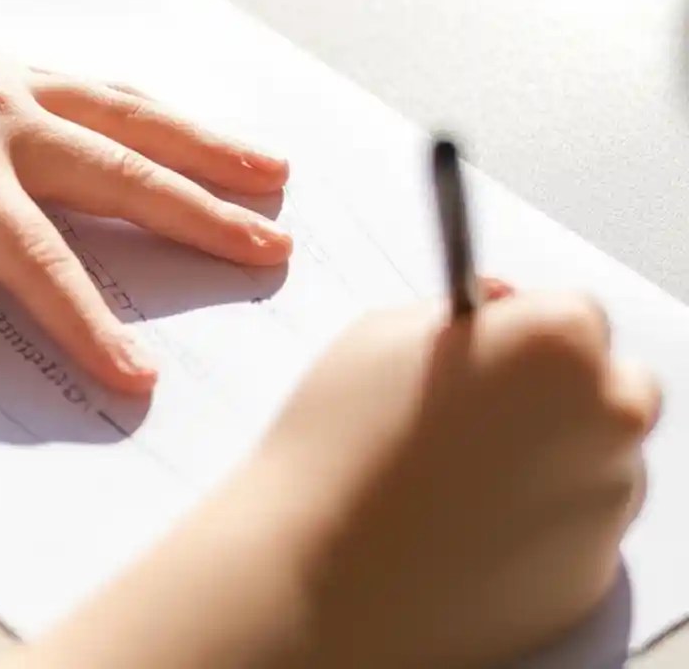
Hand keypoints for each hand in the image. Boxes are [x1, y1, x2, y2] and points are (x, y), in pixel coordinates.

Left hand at [0, 0, 290, 391]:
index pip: (36, 261)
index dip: (88, 323)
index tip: (136, 375)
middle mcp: (0, 120)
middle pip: (120, 177)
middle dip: (200, 220)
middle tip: (270, 251)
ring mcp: (14, 86)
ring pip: (130, 120)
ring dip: (205, 151)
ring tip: (271, 177)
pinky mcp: (12, 68)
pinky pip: (102, 90)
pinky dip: (159, 112)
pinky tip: (188, 128)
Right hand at [1, 288, 658, 668]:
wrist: (303, 595)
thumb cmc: (315, 462)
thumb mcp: (373, 343)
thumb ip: (452, 317)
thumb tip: (489, 319)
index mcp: (550, 346)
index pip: (558, 306)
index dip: (494, 321)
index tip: (452, 342)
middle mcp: (599, 423)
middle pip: (592, 380)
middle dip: (524, 383)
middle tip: (434, 410)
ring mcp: (599, 508)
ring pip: (582, 454)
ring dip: (525, 450)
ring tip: (426, 475)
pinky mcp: (576, 578)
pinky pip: (563, 525)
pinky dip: (520, 519)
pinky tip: (442, 527)